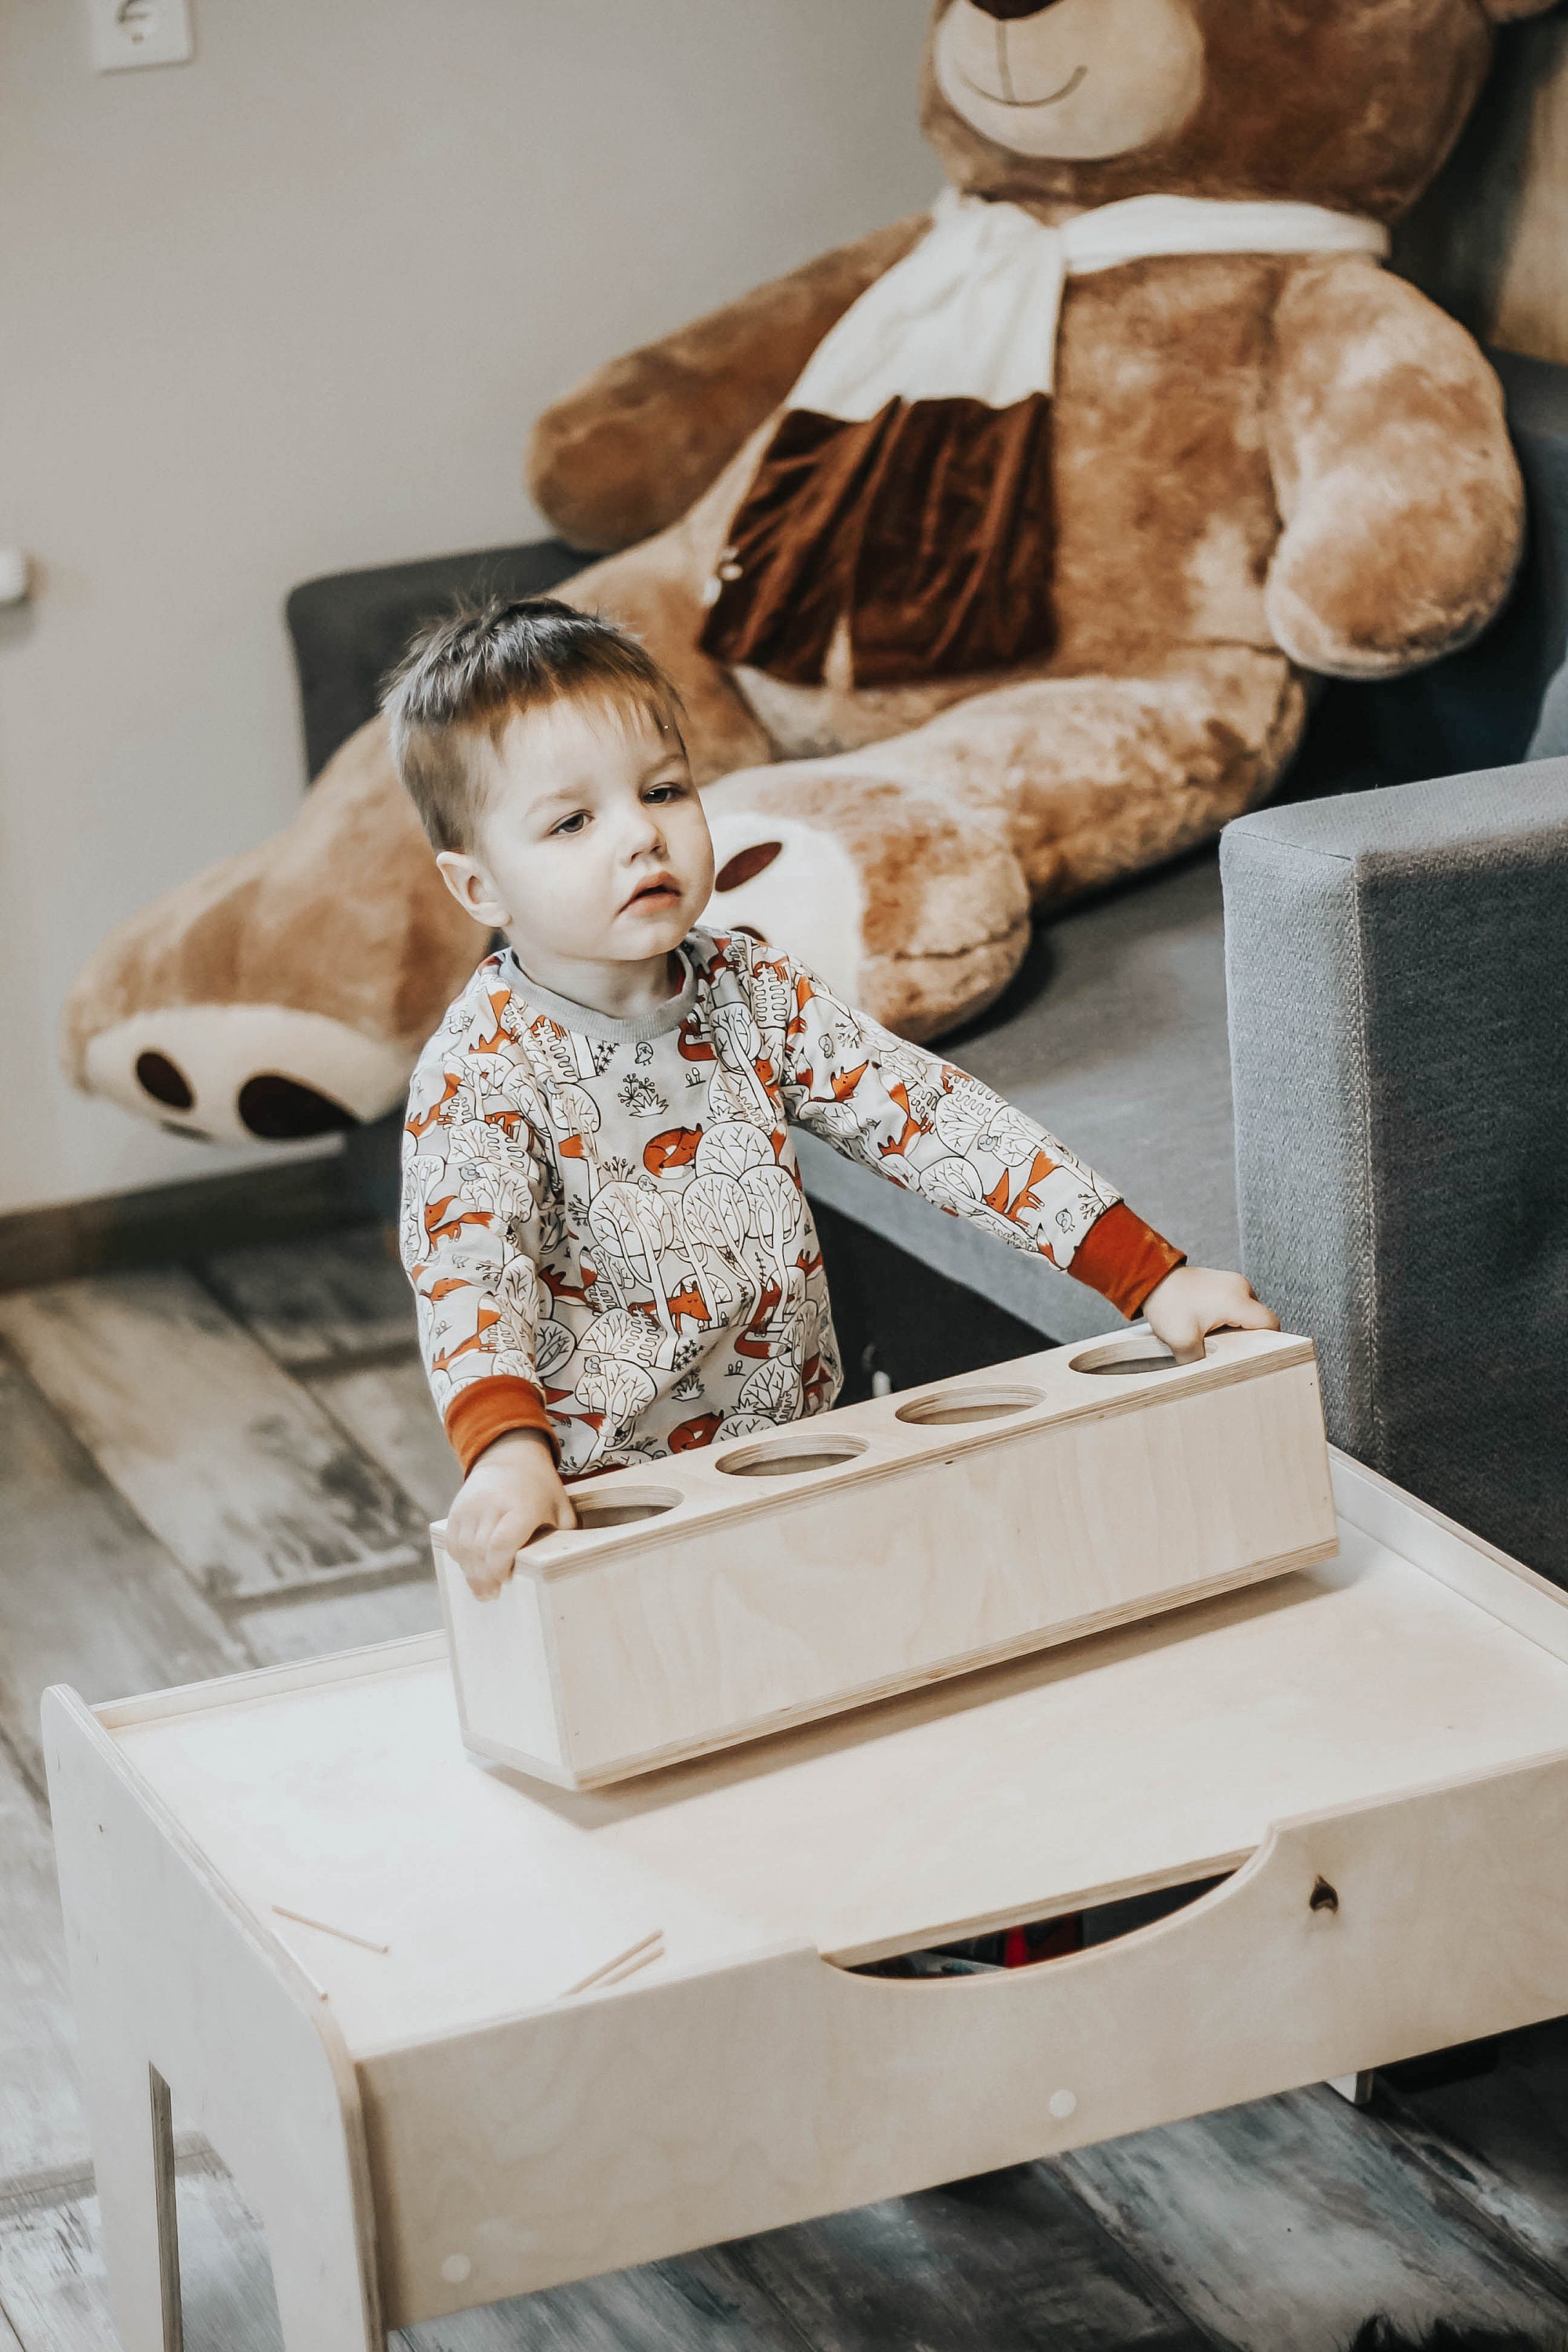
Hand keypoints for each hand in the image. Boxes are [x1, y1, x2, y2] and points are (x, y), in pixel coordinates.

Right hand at [443, 1428, 575, 1599]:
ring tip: (483, 1590)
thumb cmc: (540, 1488)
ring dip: (472, 1573)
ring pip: (464, 1549)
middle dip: (485, 1578)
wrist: (509, 1456)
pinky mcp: (456, 1510)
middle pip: (480, 1551)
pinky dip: (461, 1559)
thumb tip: (570, 1565)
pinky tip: (472, 1570)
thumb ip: (563, 1535)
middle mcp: (491, 1505)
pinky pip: (453, 1541)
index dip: (500, 1568)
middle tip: (493, 1595)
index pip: (501, 1544)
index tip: (507, 1581)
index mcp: (522, 1506)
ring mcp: (470, 1506)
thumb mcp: (560, 1507)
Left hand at [1140, 1266, 1277, 1365]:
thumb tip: (1208, 1377)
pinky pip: (1236, 1306)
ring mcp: (1233, 1282)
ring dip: (1236, 1328)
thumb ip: (1200, 1363)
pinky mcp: (1223, 1283)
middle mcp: (1240, 1287)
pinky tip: (1209, 1327)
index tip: (1254, 1356)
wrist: (1151, 1278)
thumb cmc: (1167, 1303)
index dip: (1267, 1343)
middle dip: (1247, 1338)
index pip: (1270, 1324)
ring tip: (1215, 1337)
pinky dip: (1227, 1318)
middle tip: (1228, 1350)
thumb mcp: (1182, 1340)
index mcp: (1237, 1299)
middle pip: (1259, 1320)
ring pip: (1247, 1314)